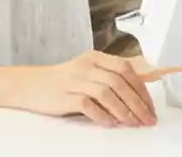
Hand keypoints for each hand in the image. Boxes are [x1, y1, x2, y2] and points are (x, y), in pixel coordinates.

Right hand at [8, 51, 156, 127]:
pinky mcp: (65, 96)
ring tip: (133, 124)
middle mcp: (86, 66)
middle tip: (147, 119)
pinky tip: (110, 123)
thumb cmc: (64, 82)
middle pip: (119, 82)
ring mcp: (75, 80)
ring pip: (107, 93)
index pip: (126, 69)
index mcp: (95, 57)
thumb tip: (140, 91)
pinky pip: (88, 105)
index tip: (150, 106)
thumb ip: (111, 77)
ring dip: (124, 110)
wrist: (31, 85)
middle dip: (137, 103)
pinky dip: (102, 115)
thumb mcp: (89, 72)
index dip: (141, 88)